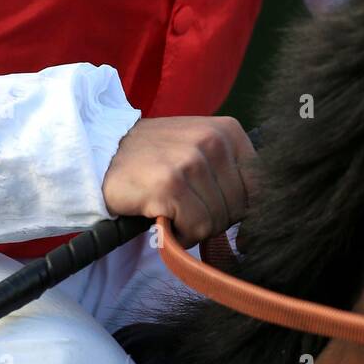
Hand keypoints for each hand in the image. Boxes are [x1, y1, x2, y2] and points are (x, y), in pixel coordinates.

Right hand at [101, 115, 257, 248]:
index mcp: (228, 131)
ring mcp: (192, 161)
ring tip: (171, 206)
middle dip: (214, 218)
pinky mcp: (171, 184)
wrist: (103, 154)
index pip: (260, 187)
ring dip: (193, 226)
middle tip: (185, 205)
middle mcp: (213, 141)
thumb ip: (232, 176)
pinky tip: (162, 214)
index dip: (244, 211)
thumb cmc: (156, 159)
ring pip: (217, 221)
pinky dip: (179, 233)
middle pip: (239, 208)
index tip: (223, 215)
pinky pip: (195, 228)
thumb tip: (258, 226)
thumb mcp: (201, 151)